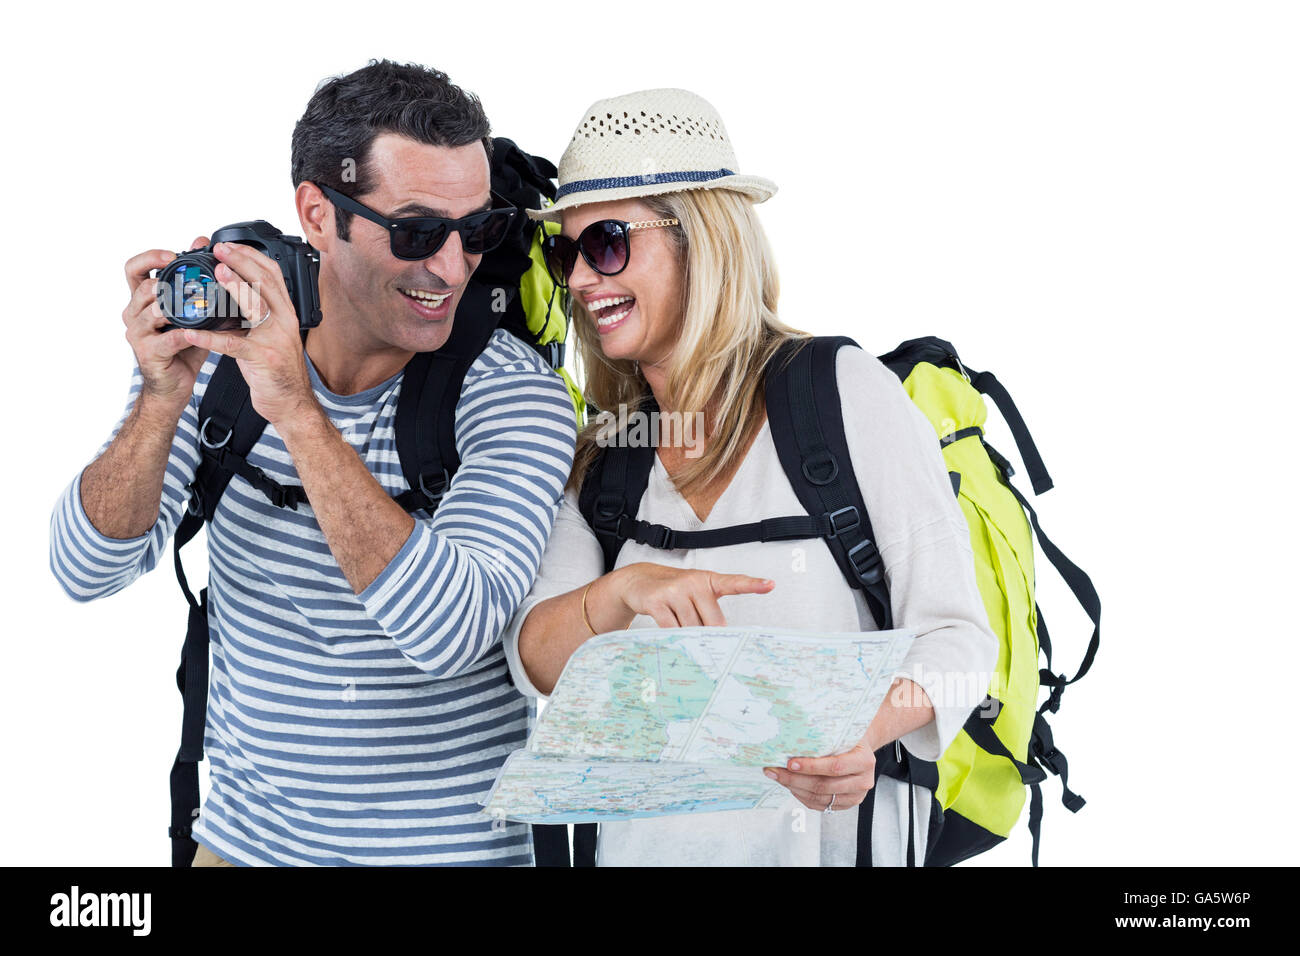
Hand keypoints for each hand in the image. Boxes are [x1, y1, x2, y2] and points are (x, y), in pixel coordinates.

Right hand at [121, 236, 211, 415]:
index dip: (150, 257)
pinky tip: (197, 333)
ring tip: (192, 304)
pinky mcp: (150, 353)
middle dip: (164, 279)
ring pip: (150, 311)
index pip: (134, 269)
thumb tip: (201, 245)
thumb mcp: (191, 312)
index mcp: (143, 300)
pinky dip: (184, 334)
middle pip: (140, 286)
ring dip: (172, 305)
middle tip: (187, 279)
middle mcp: (135, 314)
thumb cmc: (182, 346)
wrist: (174, 384)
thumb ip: (194, 280)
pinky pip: (167, 339)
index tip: (172, 254)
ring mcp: (139, 334)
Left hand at [179, 242, 316, 427]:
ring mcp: (275, 340)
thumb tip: (228, 296)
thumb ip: (252, 317)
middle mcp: (284, 322)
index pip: (272, 275)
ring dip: (234, 287)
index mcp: (285, 313)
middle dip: (241, 262)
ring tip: (214, 274)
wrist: (291, 404)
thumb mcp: (267, 336)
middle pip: (265, 283)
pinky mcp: (262, 359)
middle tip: (218, 251)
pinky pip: (233, 345)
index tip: (230, 245)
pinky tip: (192, 332)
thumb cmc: (276, 372)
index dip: (252, 256)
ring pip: (255, 307)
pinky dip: (210, 338)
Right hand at [613, 562, 773, 627]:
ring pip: (691, 628)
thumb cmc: (674, 590)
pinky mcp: (657, 601)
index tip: (770, 584)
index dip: (753, 584)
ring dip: (687, 635)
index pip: (734, 583)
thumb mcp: (696, 593)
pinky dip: (672, 635)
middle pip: (713, 622)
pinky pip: (671, 629)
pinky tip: (669, 630)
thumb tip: (718, 641)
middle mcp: (694, 582)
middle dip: (708, 634)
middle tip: (700, 634)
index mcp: (708, 580)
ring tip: (678, 624)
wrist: (639, 580)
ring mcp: (675, 590)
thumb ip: (710, 612)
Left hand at [763, 733, 877, 812]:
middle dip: (795, 779)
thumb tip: (790, 740)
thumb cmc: (848, 738)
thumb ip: (823, 739)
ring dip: (795, 788)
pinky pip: (820, 805)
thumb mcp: (841, 733)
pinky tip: (791, 786)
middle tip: (775, 771)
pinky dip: (802, 796)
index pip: (835, 767)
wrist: (860, 749)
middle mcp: (863, 781)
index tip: (790, 763)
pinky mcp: (846, 804)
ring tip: (778, 777)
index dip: (811, 767)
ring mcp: (855, 796)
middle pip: (824, 785)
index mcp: (864, 761)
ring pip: (820, 798)